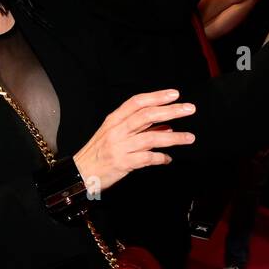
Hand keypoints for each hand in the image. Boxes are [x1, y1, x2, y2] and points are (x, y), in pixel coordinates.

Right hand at [73, 90, 196, 192]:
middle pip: (147, 116)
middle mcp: (116, 131)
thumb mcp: (114, 135)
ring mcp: (119, 147)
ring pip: (151, 138)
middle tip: (189, 109)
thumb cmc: (97, 154)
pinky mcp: (122, 163)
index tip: (174, 94)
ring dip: (173, 137)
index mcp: (113, 120)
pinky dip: (161, 158)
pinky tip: (168, 159)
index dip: (157, 97)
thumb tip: (166, 126)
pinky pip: (147, 159)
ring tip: (189, 137)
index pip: (137, 103)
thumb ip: (139, 129)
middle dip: (171, 111)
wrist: (80, 174)